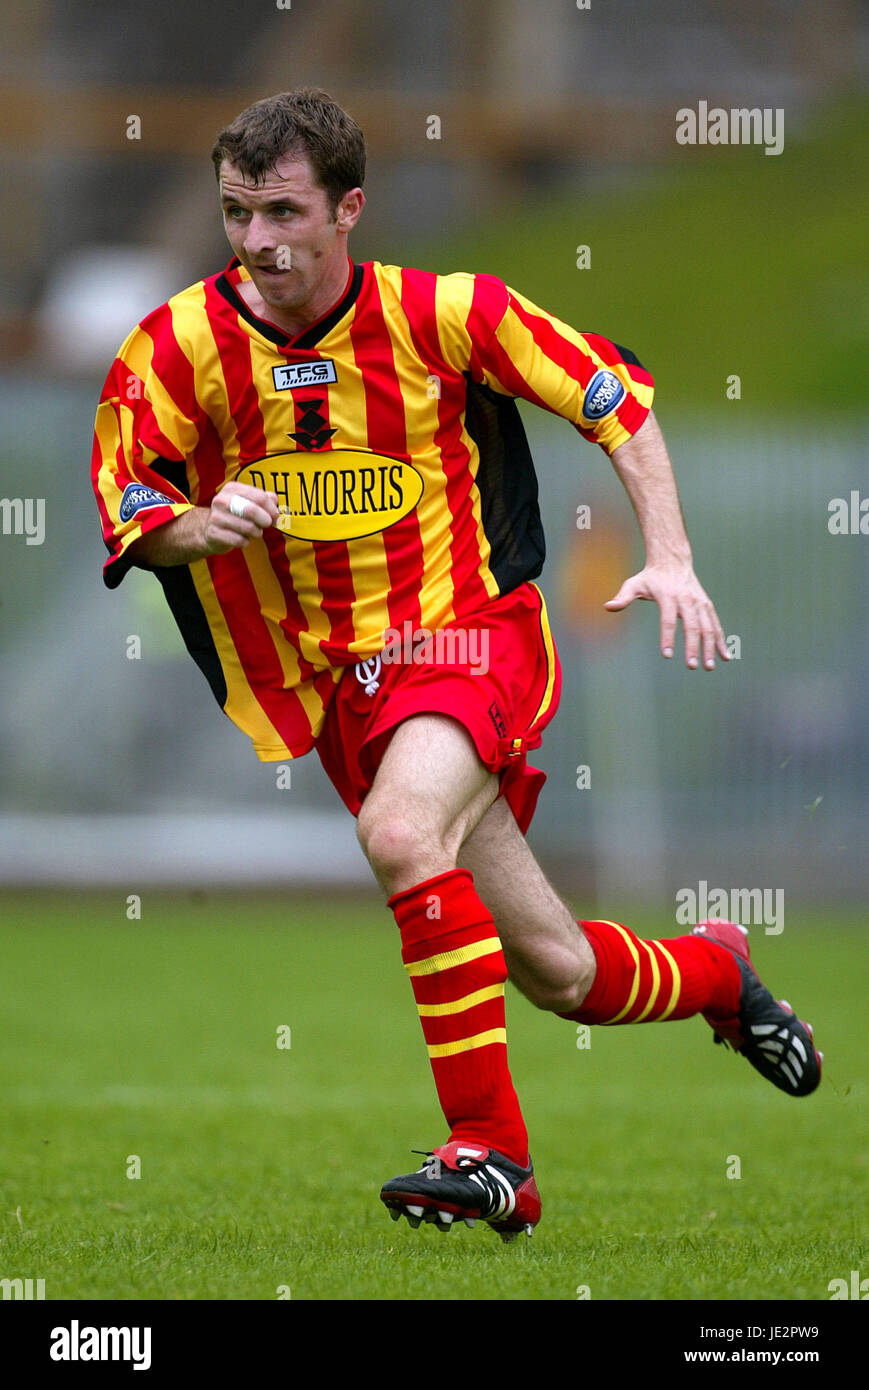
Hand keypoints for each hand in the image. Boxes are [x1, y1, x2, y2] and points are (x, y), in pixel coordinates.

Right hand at [203, 483, 279, 553]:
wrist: (209, 529)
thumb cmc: (234, 514)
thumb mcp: (248, 501)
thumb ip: (265, 499)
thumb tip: (275, 504)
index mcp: (232, 488)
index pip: (260, 497)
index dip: (272, 509)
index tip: (275, 516)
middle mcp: (221, 500)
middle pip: (252, 510)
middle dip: (265, 520)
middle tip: (267, 524)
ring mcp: (216, 517)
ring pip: (248, 527)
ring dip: (256, 532)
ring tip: (254, 531)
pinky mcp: (213, 533)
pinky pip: (239, 540)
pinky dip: (245, 542)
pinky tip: (242, 538)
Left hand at [604, 563, 729, 669]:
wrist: (673, 561)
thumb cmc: (650, 577)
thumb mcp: (634, 584)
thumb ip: (623, 597)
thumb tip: (607, 607)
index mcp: (669, 596)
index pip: (668, 620)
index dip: (668, 637)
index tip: (667, 655)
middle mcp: (687, 600)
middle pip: (692, 626)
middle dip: (693, 647)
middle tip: (692, 666)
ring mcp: (700, 603)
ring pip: (707, 627)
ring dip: (710, 647)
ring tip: (708, 667)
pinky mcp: (707, 606)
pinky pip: (715, 624)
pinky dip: (721, 640)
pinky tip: (724, 656)